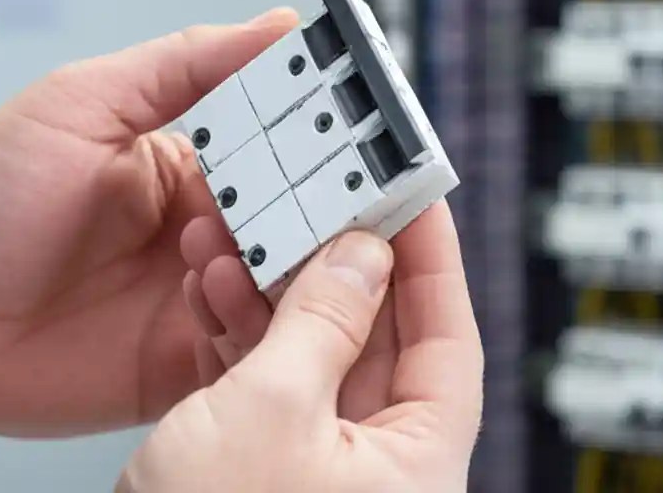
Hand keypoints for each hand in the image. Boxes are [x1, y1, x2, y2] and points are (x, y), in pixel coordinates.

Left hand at [0, 8, 299, 435]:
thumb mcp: (78, 104)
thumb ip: (180, 66)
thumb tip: (274, 25)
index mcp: (192, 167)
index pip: (286, 152)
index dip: (328, 147)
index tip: (358, 143)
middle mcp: (206, 235)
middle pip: (303, 230)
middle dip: (323, 225)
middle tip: (323, 219)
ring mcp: (197, 304)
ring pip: (288, 298)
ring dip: (283, 282)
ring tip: (228, 265)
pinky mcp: (183, 368)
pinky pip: (250, 361)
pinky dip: (259, 345)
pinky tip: (224, 318)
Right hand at [119, 203, 483, 491]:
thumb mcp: (270, 410)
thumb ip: (321, 322)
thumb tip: (363, 257)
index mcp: (416, 467)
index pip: (448, 340)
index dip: (433, 260)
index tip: (415, 197)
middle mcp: (378, 472)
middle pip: (377, 342)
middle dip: (337, 268)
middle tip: (322, 202)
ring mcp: (318, 473)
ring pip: (314, 359)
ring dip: (276, 297)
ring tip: (242, 242)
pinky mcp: (264, 473)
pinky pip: (270, 389)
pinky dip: (242, 340)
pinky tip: (215, 295)